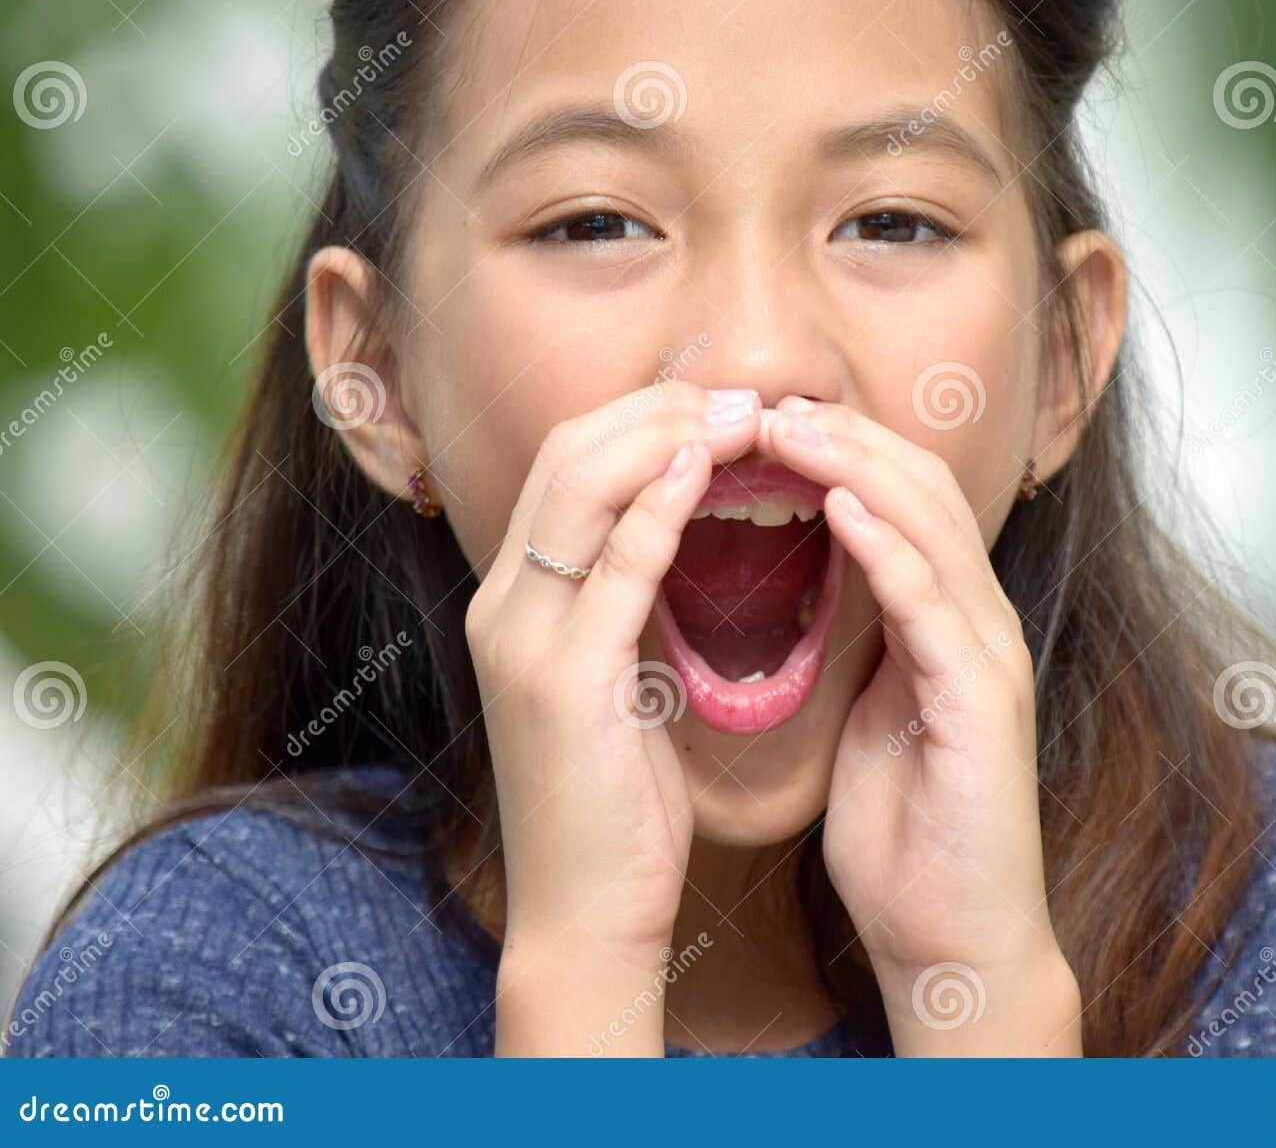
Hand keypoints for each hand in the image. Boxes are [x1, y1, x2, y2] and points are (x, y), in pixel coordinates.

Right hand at [465, 379, 761, 1053]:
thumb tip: (679, 525)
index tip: (723, 405)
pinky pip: (611, 567)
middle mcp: (503, 605)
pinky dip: (655, 508)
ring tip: (741, 415)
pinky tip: (704, 471)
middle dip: (657, 409)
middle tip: (744, 395)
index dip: (642, 418)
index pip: (566, 465)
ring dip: (664, 437)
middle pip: (567, 454)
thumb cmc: (615, 798)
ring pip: (579, 489)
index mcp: (515, 602)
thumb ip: (626, 602)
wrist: (586, 907)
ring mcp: (523, 639)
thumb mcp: (613, 681)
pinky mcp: (563, 679)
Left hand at [766, 398, 1082, 1054]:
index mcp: (943, 622)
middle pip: (920, 490)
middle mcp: (976, 623)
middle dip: (844, 436)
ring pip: (935, 528)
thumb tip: (800, 583)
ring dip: (863, 468)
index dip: (834, 452)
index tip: (756, 422)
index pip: (897, 502)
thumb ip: (850, 641)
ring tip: (794, 427)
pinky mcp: (986, 703)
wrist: (954, 931)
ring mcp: (989, 657)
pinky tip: (843, 510)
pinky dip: (892, 551)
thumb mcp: (864, 711)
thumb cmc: (902, 829)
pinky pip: (938, 607)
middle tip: (766, 399)